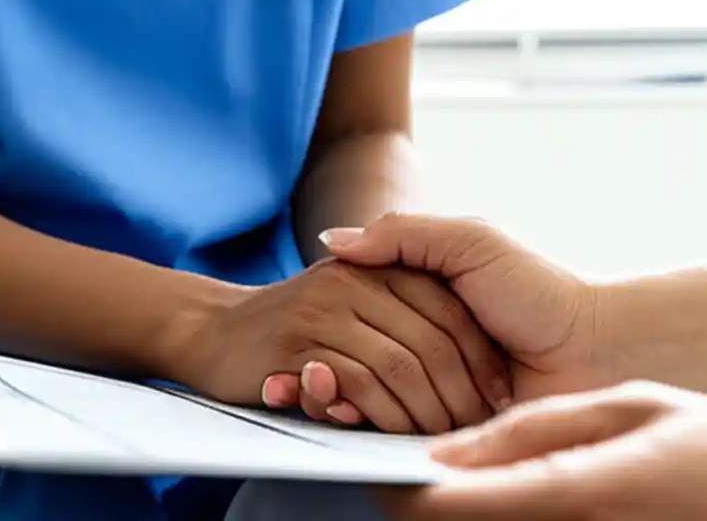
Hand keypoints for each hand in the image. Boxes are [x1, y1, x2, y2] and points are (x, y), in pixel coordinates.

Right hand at [177, 259, 510, 433]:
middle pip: (431, 340)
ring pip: (400, 364)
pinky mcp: (298, 343)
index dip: (479, 359)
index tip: (497, 400)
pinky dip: (382, 414)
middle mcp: (355, 279)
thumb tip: (462, 319)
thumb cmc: (289, 322)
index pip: (449, 311)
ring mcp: (325, 308)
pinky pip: (358, 382)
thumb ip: (402, 291)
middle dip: (459, 393)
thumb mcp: (352, 293)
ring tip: (438, 439)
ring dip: (426, 410)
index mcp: (380, 267)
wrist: (209, 330)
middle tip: (472, 432)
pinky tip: (391, 434)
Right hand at [267, 214, 602, 415]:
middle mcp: (420, 344)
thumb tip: (333, 241)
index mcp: (420, 298)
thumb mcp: (470, 243)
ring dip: (331, 398)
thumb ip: (403, 235)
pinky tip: (338, 414)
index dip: (326, 320)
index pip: (355, 309)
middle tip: (291, 377)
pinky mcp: (445, 434)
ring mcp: (430, 391)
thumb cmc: (536, 289)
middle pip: (353, 356)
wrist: (594, 351)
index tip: (293, 326)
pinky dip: (359, 423)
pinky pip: (393, 431)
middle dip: (323, 368)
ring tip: (303, 396)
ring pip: (362, 395)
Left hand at [381, 381, 706, 520]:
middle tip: (410, 460)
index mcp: (579, 494)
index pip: (447, 508)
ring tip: (459, 473)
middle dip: (420, 504)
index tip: (377, 461)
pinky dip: (504, 519)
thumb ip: (540, 429)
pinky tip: (514, 491)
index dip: (395, 487)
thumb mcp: (640, 409)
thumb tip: (452, 453)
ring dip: (460, 513)